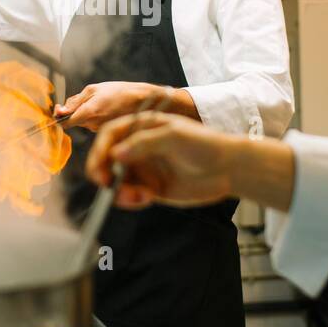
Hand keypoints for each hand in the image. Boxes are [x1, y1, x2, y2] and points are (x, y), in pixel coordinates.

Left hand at [55, 81, 155, 131]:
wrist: (142, 100)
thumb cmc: (118, 92)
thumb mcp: (93, 89)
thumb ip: (75, 101)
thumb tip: (60, 111)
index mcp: (88, 113)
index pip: (65, 124)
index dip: (59, 118)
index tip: (59, 109)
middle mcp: (93, 125)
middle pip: (74, 121)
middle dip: (75, 111)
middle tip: (86, 98)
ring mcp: (100, 130)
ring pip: (84, 122)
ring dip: (86, 113)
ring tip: (101, 101)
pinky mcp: (106, 130)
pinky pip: (94, 124)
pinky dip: (95, 116)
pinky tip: (106, 108)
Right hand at [86, 111, 237, 207]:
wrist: (228, 169)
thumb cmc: (204, 144)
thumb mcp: (173, 136)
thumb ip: (143, 143)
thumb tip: (114, 154)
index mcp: (142, 127)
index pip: (110, 135)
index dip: (100, 149)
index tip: (100, 165)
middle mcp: (139, 147)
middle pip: (107, 159)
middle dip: (102, 173)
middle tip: (107, 185)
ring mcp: (144, 168)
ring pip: (116, 180)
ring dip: (118, 190)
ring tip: (136, 196)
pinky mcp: (150, 188)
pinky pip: (130, 195)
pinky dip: (130, 200)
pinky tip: (145, 199)